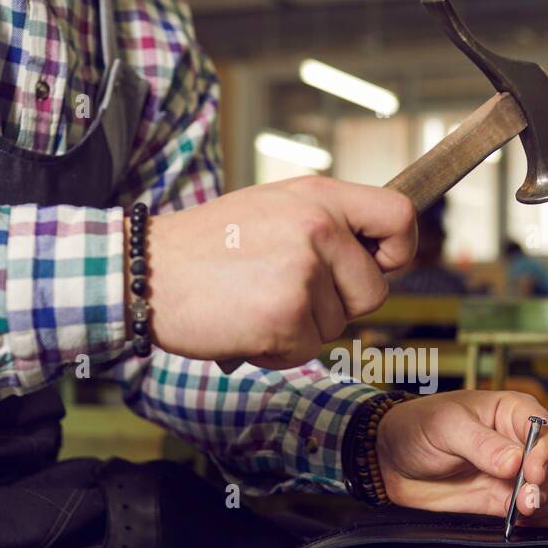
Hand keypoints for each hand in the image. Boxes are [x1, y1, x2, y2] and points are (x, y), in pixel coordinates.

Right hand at [135, 177, 415, 368]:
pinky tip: (244, 325)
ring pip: (338, 326)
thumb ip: (324, 224)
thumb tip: (376, 256)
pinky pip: (307, 350)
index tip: (380, 267)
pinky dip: (278, 350)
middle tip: (286, 293)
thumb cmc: (207, 248)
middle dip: (338, 306)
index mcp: (319, 197)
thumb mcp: (272, 210)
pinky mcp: (286, 315)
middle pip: (373, 291)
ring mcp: (304, 272)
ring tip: (254, 303)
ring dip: (301, 329)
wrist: (147, 272)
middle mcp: (318, 228)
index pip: (399, 218)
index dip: (399, 251)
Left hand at [374, 390, 547, 525]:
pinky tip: (520, 520)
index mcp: (512, 412)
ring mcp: (517, 474)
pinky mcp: (506, 500)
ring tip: (524, 510)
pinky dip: (539, 520)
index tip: (533, 473)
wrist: (392, 459)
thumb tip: (515, 462)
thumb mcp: (446, 426)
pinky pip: (540, 512)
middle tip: (527, 500)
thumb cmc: (418, 427)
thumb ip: (481, 444)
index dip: (546, 452)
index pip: (546, 430)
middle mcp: (522, 443)